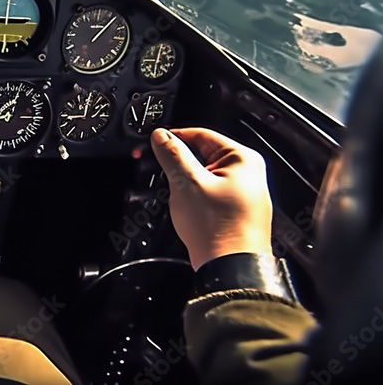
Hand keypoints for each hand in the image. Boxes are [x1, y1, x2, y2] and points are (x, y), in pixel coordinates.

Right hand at [150, 127, 272, 269]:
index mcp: (243, 160)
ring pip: (203, 176)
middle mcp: (248, 174)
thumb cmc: (217, 230)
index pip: (201, 134)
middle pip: (202, 155)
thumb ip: (171, 154)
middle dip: (180, 165)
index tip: (154, 144)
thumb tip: (161, 136)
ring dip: (186, 183)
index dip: (173, 138)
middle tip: (164, 175)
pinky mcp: (236, 211)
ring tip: (181, 199)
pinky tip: (190, 211)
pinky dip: (195, 197)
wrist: (230, 270)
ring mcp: (244, 193)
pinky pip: (209, 193)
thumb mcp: (186, 184)